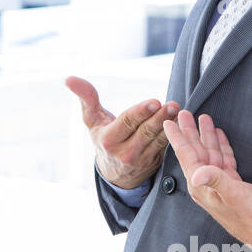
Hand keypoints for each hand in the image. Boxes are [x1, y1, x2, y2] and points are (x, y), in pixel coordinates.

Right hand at [66, 75, 178, 189]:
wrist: (114, 173)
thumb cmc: (103, 138)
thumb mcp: (92, 121)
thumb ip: (86, 98)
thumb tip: (69, 78)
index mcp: (109, 140)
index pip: (127, 122)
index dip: (141, 112)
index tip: (155, 101)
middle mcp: (125, 153)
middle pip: (145, 131)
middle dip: (160, 117)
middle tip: (172, 105)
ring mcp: (141, 160)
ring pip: (158, 140)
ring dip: (171, 125)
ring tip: (179, 111)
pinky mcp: (154, 163)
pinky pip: (165, 147)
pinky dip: (174, 135)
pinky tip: (182, 123)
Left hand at [161, 110, 251, 250]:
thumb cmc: (251, 216)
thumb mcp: (234, 195)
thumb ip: (216, 180)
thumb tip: (197, 173)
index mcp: (201, 185)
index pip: (186, 156)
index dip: (177, 137)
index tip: (168, 121)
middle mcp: (206, 183)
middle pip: (195, 151)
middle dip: (189, 131)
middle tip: (183, 112)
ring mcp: (218, 183)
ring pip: (209, 153)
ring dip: (206, 136)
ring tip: (203, 118)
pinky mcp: (232, 184)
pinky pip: (223, 160)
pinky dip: (221, 146)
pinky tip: (219, 135)